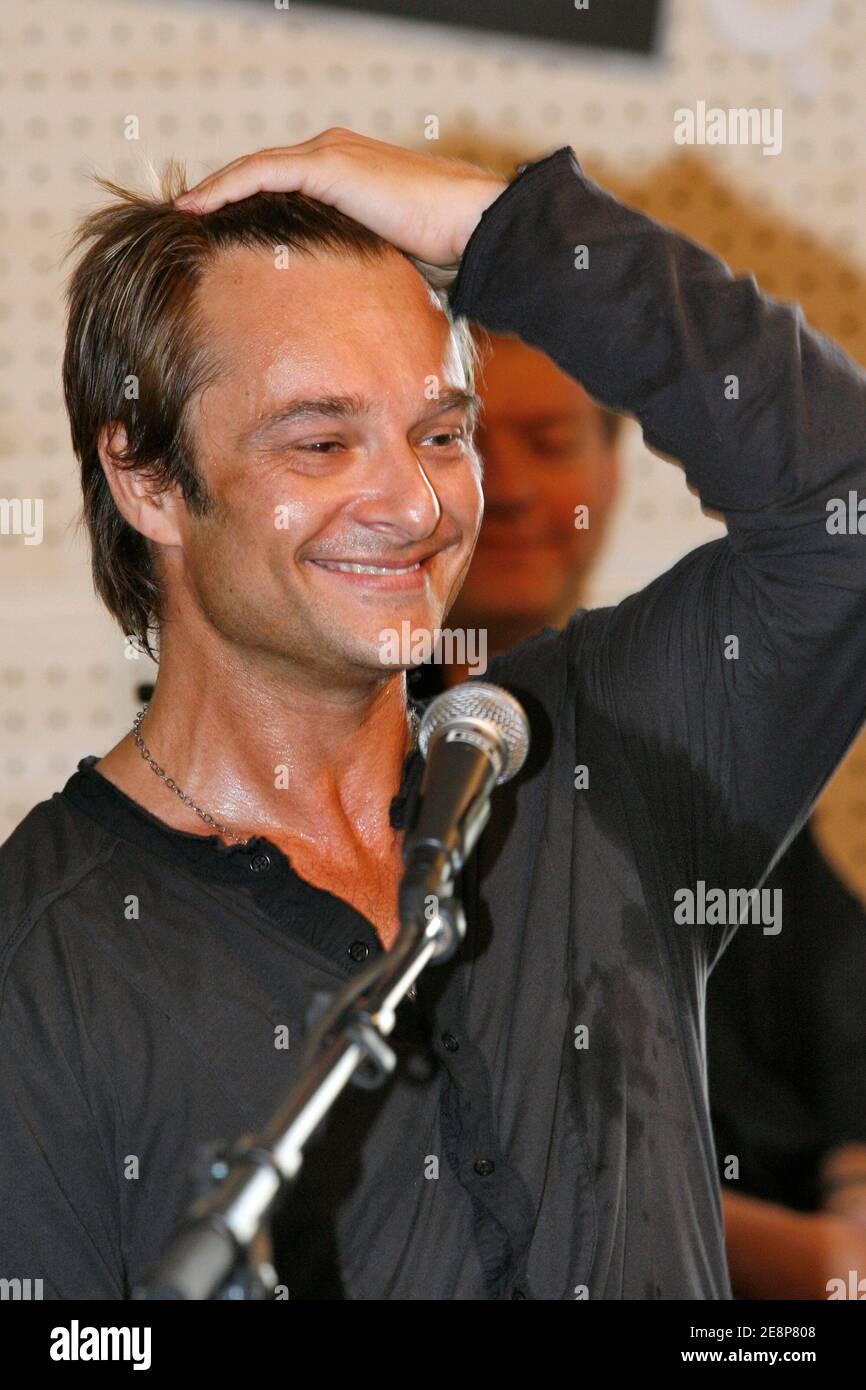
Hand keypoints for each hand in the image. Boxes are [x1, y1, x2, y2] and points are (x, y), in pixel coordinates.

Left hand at [174, 128, 506, 266]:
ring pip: (255, 168)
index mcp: (350, 173)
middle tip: (190, 219)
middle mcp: (335, 153)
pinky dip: (225, 186)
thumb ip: (362, 268)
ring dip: (216, 189)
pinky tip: (198, 206)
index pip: (286, 183)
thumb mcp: (390, 261)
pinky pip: (261, 172)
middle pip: (264, 171)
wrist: (474, 226)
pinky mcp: (328, 164)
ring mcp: (330, 154)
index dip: (251, 204)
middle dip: (226, 194)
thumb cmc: (449, 251)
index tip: (222, 231)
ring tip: (183, 211)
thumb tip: (350, 316)